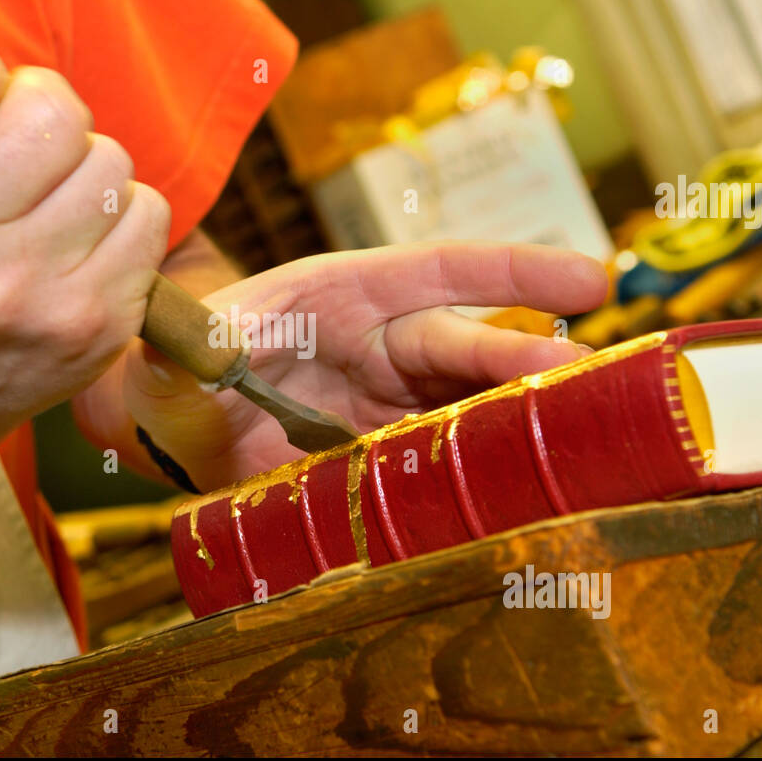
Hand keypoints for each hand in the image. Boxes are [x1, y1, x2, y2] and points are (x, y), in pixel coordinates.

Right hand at [0, 0, 168, 440]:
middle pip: (52, 106)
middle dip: (34, 117)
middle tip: (6, 160)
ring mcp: (22, 293)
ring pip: (108, 159)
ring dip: (79, 170)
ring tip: (35, 208)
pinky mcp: (90, 323)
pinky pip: (146, 213)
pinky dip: (118, 218)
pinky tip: (71, 246)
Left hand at [122, 241, 606, 490]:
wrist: (172, 420)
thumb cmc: (183, 359)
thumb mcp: (188, 345)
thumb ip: (202, 347)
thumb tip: (200, 354)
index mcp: (348, 292)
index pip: (441, 272)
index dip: (514, 274)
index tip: (588, 278)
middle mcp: (380, 344)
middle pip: (463, 348)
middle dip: (521, 360)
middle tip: (584, 376)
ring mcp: (384, 403)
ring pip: (464, 406)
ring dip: (515, 420)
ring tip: (577, 435)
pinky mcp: (377, 456)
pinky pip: (437, 462)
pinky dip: (475, 474)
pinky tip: (518, 488)